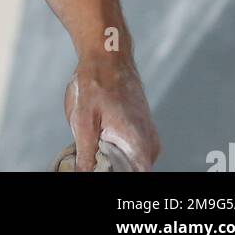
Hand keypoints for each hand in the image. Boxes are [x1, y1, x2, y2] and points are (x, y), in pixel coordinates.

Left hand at [64, 53, 160, 171]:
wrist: (107, 56)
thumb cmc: (96, 83)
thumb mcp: (84, 120)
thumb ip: (85, 153)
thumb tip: (83, 174)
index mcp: (140, 145)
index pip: (135, 178)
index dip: (115, 175)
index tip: (99, 167)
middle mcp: (150, 145)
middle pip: (131, 172)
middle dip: (110, 167)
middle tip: (90, 154)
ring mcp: (149, 137)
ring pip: (130, 163)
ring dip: (111, 159)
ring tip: (93, 143)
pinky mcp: (143, 131)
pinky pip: (131, 151)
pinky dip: (116, 150)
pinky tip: (100, 138)